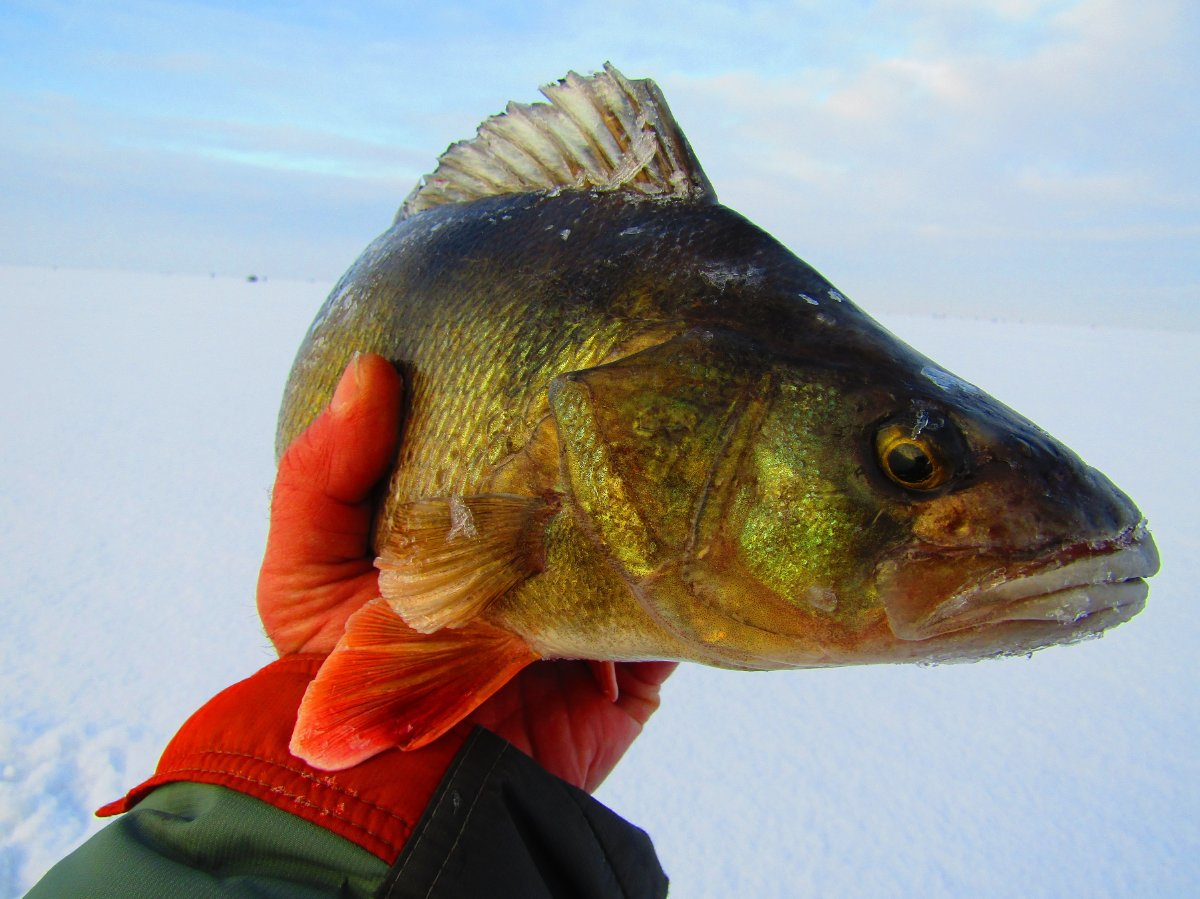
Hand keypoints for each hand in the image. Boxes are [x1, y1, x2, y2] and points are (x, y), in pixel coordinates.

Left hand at [258, 353, 675, 790]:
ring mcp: (590, 608)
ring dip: (650, 496)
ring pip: (637, 534)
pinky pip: (677, 600)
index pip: (497, 453)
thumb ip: (321, 477)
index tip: (530, 336)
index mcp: (463, 537)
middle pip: (579, 487)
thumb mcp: (303, 579)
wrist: (413, 805)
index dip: (509, 400)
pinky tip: (688, 514)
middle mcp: (532, 565)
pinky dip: (685, 566)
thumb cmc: (336, 690)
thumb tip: (370, 367)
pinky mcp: (638, 656)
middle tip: (616, 361)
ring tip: (663, 429)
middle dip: (595, 442)